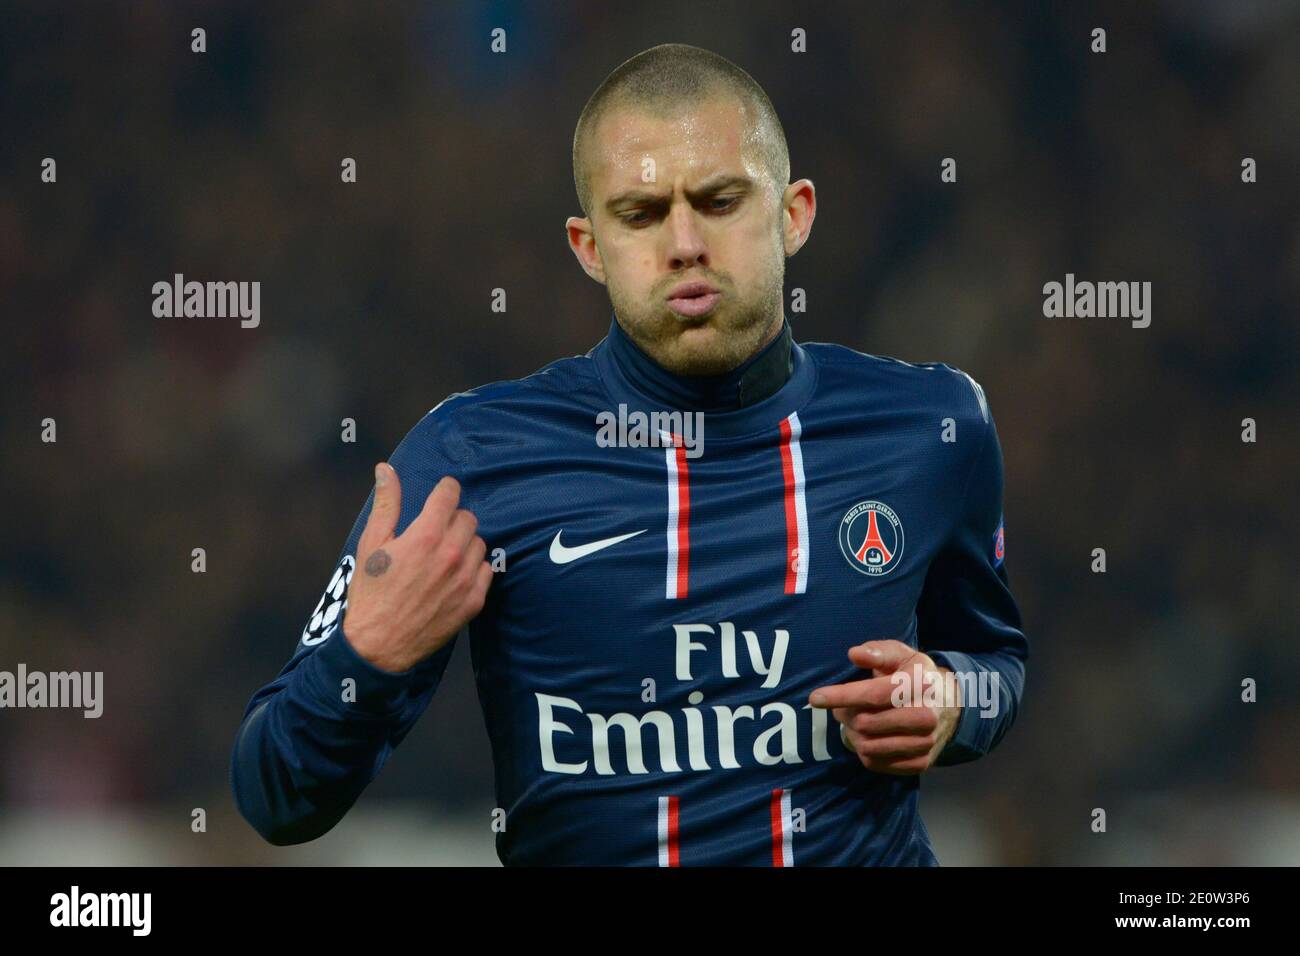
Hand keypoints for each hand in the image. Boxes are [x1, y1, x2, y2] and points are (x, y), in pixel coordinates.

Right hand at [341, 464, 492, 672]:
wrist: (378, 646)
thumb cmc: (371, 593)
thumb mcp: (372, 544)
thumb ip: (386, 504)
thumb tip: (386, 469)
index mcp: (426, 536)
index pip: (450, 495)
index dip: (446, 490)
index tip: (442, 493)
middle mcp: (452, 554)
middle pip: (468, 518)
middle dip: (453, 519)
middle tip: (435, 532)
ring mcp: (466, 579)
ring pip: (479, 543)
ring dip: (465, 544)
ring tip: (442, 556)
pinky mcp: (474, 601)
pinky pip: (486, 570)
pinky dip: (474, 569)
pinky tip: (453, 576)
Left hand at [808, 639, 962, 774]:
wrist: (946, 704)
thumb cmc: (912, 674)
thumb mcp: (900, 654)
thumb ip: (878, 651)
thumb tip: (854, 654)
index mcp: (920, 684)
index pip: (874, 694)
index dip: (842, 696)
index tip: (815, 698)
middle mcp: (926, 716)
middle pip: (866, 723)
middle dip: (845, 714)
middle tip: (842, 707)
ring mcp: (925, 742)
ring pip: (868, 746)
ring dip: (851, 734)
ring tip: (854, 720)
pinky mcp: (920, 763)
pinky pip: (875, 763)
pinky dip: (862, 750)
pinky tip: (867, 735)